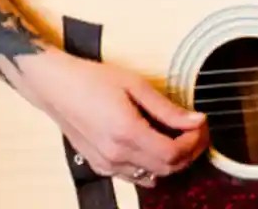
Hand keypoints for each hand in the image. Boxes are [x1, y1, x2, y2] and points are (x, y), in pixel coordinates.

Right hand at [15, 48, 209, 187]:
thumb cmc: (91, 80)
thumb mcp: (135, 85)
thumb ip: (167, 109)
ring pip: (153, 175)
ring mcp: (106, 163)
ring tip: (180, 137)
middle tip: (197, 132)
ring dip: (172, 161)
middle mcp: (116, 154)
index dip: (195, 142)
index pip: (174, 153)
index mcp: (126, 133)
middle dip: (189, 152)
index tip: (202, 125)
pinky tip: (156, 145)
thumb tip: (196, 120)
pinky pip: (135, 176)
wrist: (55, 87)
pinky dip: (153, 165)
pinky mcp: (100, 165)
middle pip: (167, 168)